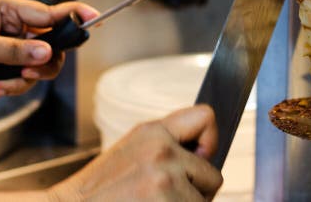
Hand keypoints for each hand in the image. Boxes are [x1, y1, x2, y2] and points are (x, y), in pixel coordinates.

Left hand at [0, 0, 98, 100]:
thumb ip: (12, 50)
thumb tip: (46, 52)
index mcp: (6, 7)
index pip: (49, 12)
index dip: (74, 16)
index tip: (95, 19)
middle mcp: (13, 24)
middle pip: (51, 43)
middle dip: (41, 63)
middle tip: (27, 74)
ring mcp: (10, 45)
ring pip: (39, 65)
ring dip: (22, 80)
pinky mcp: (5, 64)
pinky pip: (24, 78)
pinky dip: (12, 87)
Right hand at [49, 105, 221, 201]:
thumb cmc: (99, 192)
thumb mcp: (131, 150)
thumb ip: (168, 143)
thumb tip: (207, 152)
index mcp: (153, 132)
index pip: (205, 117)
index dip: (209, 141)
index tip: (200, 157)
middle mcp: (161, 150)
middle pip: (211, 175)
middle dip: (195, 192)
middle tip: (160, 198)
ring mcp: (164, 179)